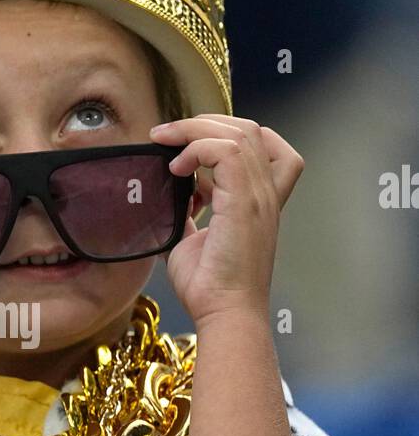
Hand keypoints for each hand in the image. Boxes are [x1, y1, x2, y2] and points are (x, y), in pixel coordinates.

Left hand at [149, 114, 304, 326]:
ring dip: (195, 130)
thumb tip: (173, 200)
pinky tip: (177, 169)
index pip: (269, 148)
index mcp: (259, 202)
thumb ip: (189, 216)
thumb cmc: (211, 288)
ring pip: (238, 132)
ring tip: (166, 143)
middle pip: (251, 130)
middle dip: (206, 123)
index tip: (191, 149)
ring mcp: (258, 196)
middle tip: (168, 135)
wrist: (224, 312)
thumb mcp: (193, 241)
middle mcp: (265, 194)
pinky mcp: (243, 202)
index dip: (231, 135)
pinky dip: (196, 149)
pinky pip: (224, 150)